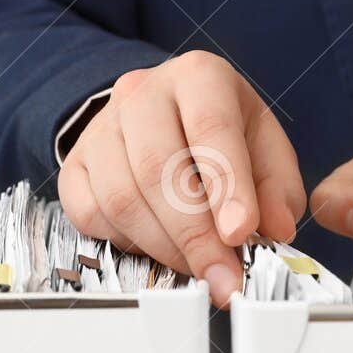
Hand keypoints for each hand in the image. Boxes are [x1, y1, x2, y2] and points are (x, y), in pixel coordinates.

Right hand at [58, 51, 305, 305]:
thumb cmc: (222, 134)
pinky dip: (126, 242)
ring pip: (121, 196)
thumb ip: (277, 188)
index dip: (226, 187)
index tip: (241, 234)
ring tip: (199, 269)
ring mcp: (101, 127)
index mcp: (199, 76)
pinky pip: (89, 213)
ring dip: (163, 246)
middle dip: (195, 234)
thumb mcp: (265, 147)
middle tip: (223, 276)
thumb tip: (276, 229)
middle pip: (158, 168)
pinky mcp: (74, 163)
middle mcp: (143, 92)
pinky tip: (157, 249)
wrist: (165, 115)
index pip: (211, 128)